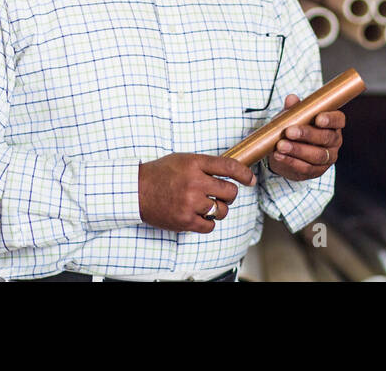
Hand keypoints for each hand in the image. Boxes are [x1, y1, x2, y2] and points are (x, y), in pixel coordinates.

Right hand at [138, 153, 255, 232]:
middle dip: (228, 194)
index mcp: (194, 163)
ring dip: (218, 209)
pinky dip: (208, 222)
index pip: (228, 166)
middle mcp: (194, 182)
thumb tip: (229, 172)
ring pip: (221, 210)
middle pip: (229, 192)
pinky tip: (199, 215)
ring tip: (206, 205)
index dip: (244, 174)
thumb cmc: (159, 174)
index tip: (249, 179)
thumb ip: (204, 165)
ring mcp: (190, 203)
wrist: (136, 191)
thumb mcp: (182, 160)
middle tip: (221, 195)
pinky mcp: (185, 220)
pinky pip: (210, 226)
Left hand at [266, 93, 343, 180]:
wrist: (286, 151)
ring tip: (281, 145)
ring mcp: (328, 158)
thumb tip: (291, 99)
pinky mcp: (317, 172)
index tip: (318, 119)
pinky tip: (279, 155)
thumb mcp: (293, 116)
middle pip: (326, 138)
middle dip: (307, 134)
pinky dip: (290, 161)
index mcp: (333, 124)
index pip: (338, 120)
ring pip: (317, 155)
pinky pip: (306, 168)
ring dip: (297, 150)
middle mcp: (334, 141)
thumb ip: (294, 108)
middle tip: (289, 131)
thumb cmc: (293, 127)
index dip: (330, 119)